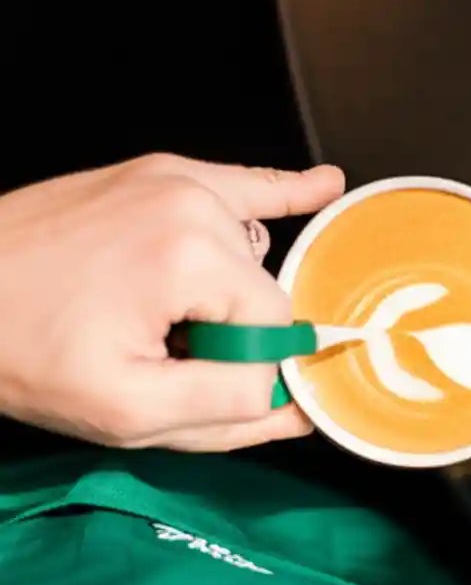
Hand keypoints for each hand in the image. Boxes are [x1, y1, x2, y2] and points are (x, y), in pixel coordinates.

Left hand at [0, 153, 344, 450]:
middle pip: (264, 287)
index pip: (273, 326)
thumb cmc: (20, 350)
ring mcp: (176, 178)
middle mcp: (194, 203)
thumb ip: (229, 412)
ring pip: (253, 253)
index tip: (185, 377)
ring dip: (228, 288)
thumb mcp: (126, 413)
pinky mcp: (159, 171)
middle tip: (159, 349)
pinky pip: (244, 184)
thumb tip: (296, 404)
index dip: (241, 365)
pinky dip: (283, 190)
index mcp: (192, 257)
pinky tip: (325, 185)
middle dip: (228, 329)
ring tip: (160, 307)